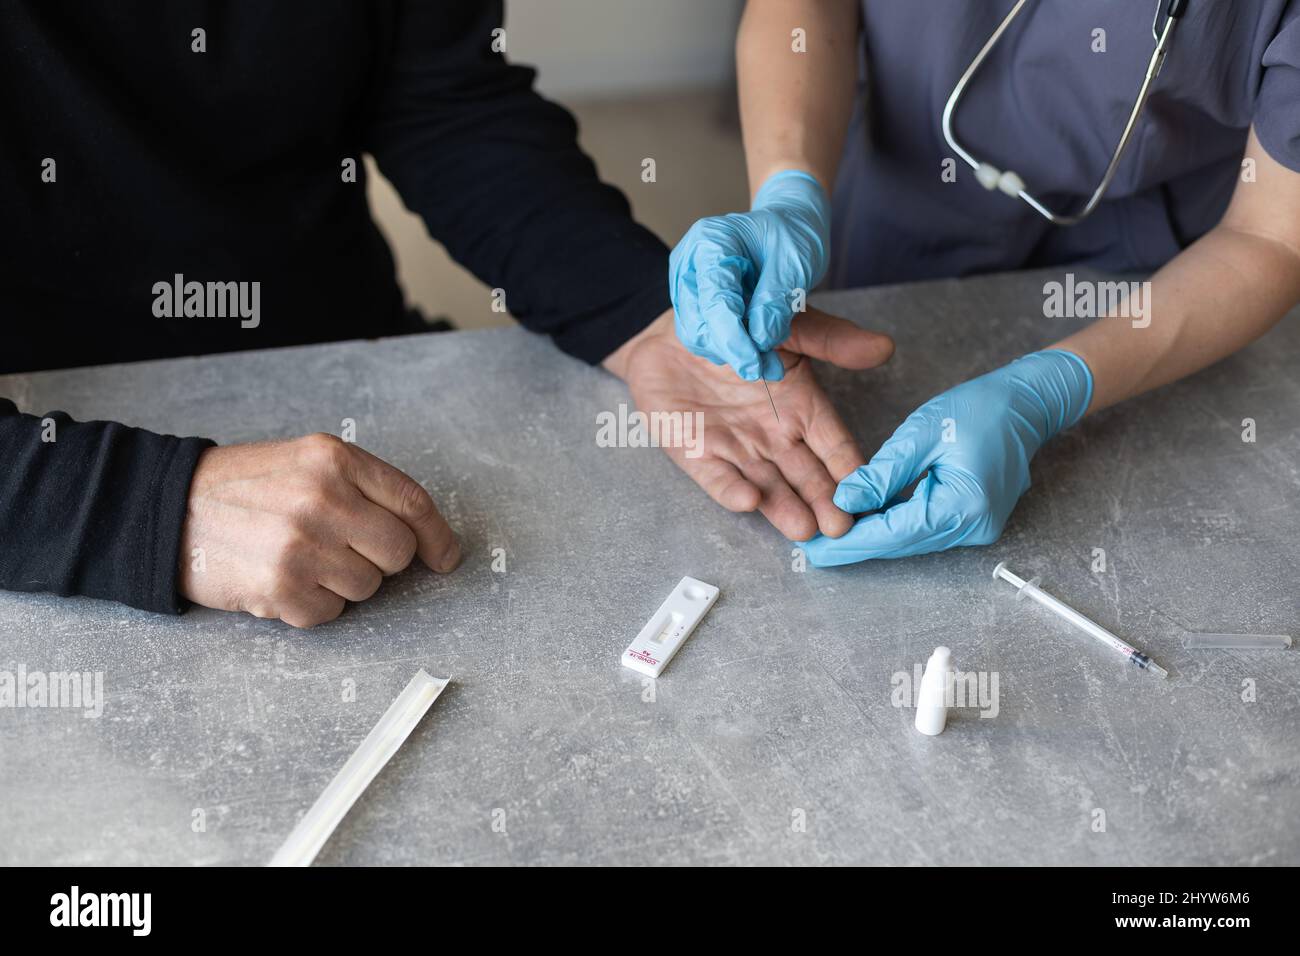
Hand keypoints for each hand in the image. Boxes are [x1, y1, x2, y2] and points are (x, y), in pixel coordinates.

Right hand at [179, 434, 459, 626]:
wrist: (165, 508)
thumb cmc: (244, 487)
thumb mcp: (305, 461)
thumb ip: (362, 487)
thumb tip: (425, 538)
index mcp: (335, 460)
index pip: (413, 503)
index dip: (437, 536)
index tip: (446, 557)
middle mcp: (323, 498)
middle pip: (398, 552)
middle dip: (379, 559)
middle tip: (340, 550)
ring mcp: (302, 545)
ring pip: (368, 587)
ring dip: (343, 583)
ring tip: (302, 560)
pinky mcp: (281, 587)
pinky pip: (330, 613)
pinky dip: (312, 605)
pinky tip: (282, 580)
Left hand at [607, 307, 893, 540]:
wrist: (676, 324)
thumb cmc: (739, 324)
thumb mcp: (791, 327)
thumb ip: (832, 341)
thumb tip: (885, 347)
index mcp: (801, 408)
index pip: (833, 445)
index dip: (850, 469)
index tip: (871, 494)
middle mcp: (773, 435)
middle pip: (805, 475)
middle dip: (824, 502)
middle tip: (841, 527)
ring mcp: (736, 447)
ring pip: (766, 484)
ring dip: (783, 507)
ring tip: (803, 530)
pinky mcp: (696, 452)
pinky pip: (715, 475)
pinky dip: (730, 490)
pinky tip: (748, 502)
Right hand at [670, 170, 829, 381]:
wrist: (787, 223)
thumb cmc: (792, 234)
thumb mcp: (796, 262)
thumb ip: (776, 301)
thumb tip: (759, 341)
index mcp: (710, 241)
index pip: (714, 302)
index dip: (734, 340)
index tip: (755, 367)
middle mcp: (688, 262)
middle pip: (696, 324)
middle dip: (731, 350)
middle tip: (769, 365)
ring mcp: (687, 282)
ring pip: (696, 335)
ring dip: (731, 353)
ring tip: (769, 357)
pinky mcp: (694, 300)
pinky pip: (704, 334)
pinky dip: (730, 347)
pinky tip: (757, 346)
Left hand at [801, 350, 1092, 564]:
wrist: (1026, 405)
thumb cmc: (981, 409)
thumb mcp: (921, 434)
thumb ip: (882, 474)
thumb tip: (844, 502)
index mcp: (962, 507)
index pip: (893, 533)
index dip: (850, 541)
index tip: (814, 548)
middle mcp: (972, 527)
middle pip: (900, 543)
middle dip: (856, 542)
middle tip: (812, 546)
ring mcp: (975, 528)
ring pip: (910, 538)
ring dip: (873, 535)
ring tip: (830, 533)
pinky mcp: (971, 520)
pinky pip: (924, 527)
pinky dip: (894, 523)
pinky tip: (865, 518)